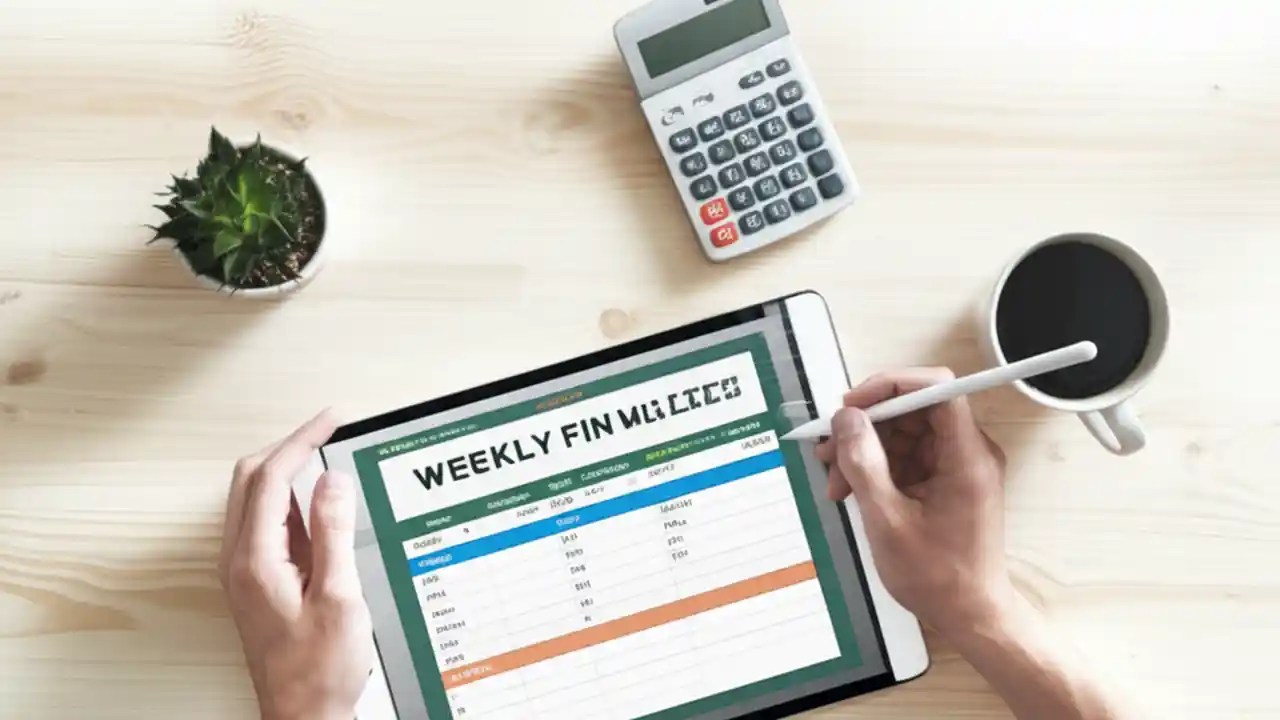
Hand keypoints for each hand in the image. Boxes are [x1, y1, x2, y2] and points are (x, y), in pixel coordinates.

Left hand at [219, 410, 372, 719]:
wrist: (302, 714)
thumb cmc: (319, 670)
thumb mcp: (339, 597)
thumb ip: (333, 533)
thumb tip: (333, 480)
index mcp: (256, 560)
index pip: (272, 477)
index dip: (303, 439)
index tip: (333, 419)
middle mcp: (240, 561)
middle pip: (253, 479)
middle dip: (290, 446)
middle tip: (328, 429)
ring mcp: (244, 572)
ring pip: (256, 499)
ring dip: (287, 471)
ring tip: (326, 457)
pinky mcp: (256, 582)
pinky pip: (266, 524)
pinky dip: (290, 500)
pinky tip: (320, 504)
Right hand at [815, 368, 1010, 638]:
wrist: (969, 614)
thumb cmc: (938, 578)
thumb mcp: (888, 521)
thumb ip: (864, 464)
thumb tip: (846, 419)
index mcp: (967, 457)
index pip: (935, 389)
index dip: (891, 386)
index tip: (853, 406)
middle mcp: (968, 452)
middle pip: (913, 408)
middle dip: (866, 425)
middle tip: (828, 449)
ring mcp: (957, 464)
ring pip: (904, 431)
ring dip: (864, 449)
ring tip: (834, 480)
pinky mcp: (946, 478)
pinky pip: (906, 455)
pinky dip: (876, 468)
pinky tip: (851, 490)